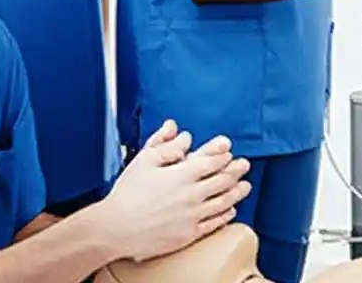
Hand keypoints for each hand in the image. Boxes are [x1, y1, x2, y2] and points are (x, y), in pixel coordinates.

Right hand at [100, 124, 252, 261]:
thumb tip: (176, 129)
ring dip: (237, 191)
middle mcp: (192, 195)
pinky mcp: (189, 234)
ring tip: (245, 186)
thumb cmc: (127, 194)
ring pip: (223, 201)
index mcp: (182, 175)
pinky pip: (214, 223)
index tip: (228, 148)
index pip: (211, 160)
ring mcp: (192, 216)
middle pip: (222, 180)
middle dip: (236, 170)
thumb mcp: (143, 161)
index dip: (222, 153)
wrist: (115, 229)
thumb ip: (163, 143)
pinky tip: (230, 209)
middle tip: (244, 164)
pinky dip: (225, 214)